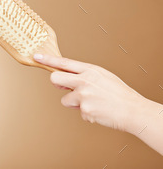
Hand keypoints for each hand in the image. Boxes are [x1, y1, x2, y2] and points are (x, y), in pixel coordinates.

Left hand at [33, 53, 147, 132]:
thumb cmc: (119, 94)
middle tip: (66, 87)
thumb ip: (85, 74)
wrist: (133, 110)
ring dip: (75, 103)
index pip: (64, 62)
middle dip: (57, 84)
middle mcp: (84, 81)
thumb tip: (68, 75)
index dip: (48, 59)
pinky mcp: (85, 110)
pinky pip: (78, 112)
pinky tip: (98, 110)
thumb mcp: (103, 76)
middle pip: (55, 78)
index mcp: (90, 70)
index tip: (36, 56)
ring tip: (93, 102)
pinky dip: (86, 113)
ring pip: (65, 99)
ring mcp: (83, 95)